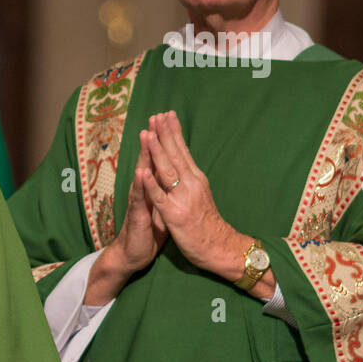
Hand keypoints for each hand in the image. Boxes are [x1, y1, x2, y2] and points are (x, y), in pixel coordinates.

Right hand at [86, 133, 167, 304]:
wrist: (133, 254)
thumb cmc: (149, 231)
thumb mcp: (162, 206)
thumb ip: (164, 190)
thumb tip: (171, 175)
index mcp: (155, 188)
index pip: (160, 159)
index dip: (164, 141)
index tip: (168, 120)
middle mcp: (144, 190)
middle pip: (150, 160)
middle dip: (154, 139)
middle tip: (156, 117)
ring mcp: (139, 202)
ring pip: (142, 174)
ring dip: (144, 155)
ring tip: (146, 135)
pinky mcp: (136, 216)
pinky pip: (139, 199)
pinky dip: (140, 185)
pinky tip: (141, 172)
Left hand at [141, 111, 252, 282]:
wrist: (219, 247)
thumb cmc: (206, 222)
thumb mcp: (199, 194)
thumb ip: (189, 178)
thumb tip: (182, 160)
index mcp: (195, 178)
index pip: (182, 150)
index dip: (173, 132)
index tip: (166, 114)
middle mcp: (191, 184)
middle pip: (175, 155)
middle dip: (164, 134)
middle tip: (156, 115)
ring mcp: (182, 199)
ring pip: (167, 171)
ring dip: (156, 152)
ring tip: (147, 134)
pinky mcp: (174, 215)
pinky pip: (160, 197)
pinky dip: (151, 184)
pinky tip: (143, 172)